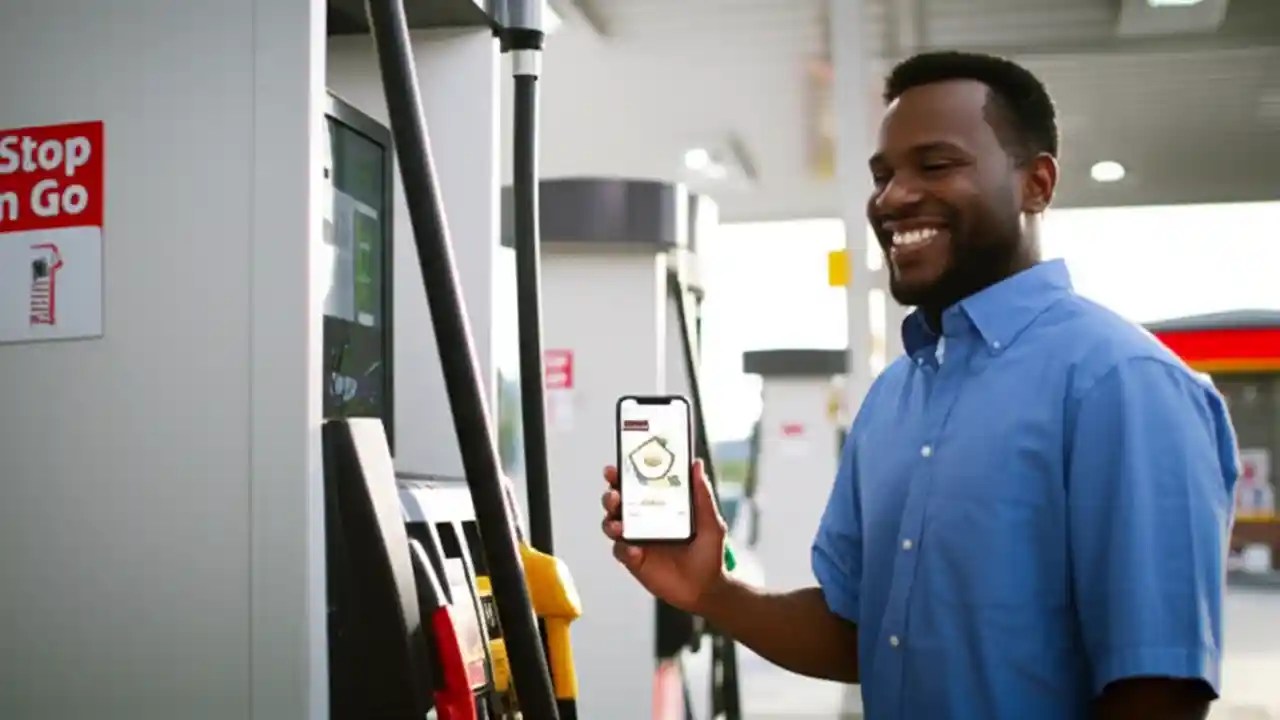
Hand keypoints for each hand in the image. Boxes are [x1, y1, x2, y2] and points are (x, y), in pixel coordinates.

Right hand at [600, 459, 728, 613]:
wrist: (706, 589)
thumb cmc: (709, 553)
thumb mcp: (710, 522)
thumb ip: (702, 495)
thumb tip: (696, 465)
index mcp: (659, 505)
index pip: (635, 486)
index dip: (621, 476)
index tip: (614, 469)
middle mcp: (643, 520)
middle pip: (617, 503)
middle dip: (610, 496)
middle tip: (614, 496)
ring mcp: (636, 540)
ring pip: (611, 525)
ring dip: (609, 522)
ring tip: (618, 526)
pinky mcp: (634, 561)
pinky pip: (620, 552)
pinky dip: (624, 549)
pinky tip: (635, 550)